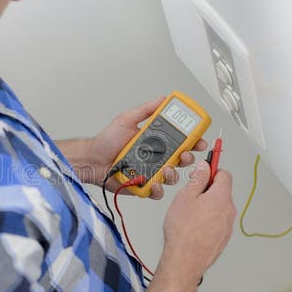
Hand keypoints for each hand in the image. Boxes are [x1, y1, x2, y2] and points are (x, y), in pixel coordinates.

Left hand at [88, 96, 207, 198]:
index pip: (180, 140)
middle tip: (184, 155)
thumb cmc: (106, 141)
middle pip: (182, 159)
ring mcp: (151, 172)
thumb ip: (146, 109)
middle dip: (188, 158)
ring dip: (173, 174)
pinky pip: (157, 191)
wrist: (92, 160)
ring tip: (165, 169)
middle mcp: (156, 157)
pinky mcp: (144, 186)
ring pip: (172, 176)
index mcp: (156, 141)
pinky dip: (158, 189)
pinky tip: (154, 183)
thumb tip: (162, 99)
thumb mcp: (127, 119)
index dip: (193, 140)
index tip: (199, 139)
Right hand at [161, 163, 235, 288]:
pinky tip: (193, 227)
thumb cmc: (183, 231)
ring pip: (219, 208)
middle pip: (222, 191)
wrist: (185, 260)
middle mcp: (229, 210)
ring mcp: (227, 226)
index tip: (203, 171)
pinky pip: (217, 222)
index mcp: (221, 197)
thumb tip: (204, 168)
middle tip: (190, 196)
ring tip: (188, 215)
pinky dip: (207, 221)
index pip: (224, 174)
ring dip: (207, 206)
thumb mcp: (185, 197)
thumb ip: (197, 179)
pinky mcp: (223, 238)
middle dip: (207, 190)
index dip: (212, 170)